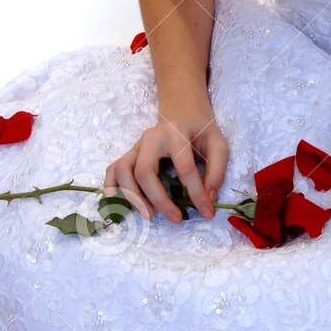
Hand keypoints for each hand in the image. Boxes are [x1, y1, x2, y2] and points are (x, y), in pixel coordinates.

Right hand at [104, 103, 228, 224]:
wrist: (182, 111)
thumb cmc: (200, 130)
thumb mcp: (218, 144)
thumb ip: (217, 170)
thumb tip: (208, 198)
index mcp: (176, 133)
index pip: (184, 168)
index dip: (196, 193)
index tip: (206, 212)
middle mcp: (150, 138)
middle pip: (144, 170)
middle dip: (158, 198)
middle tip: (175, 218)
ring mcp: (136, 146)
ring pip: (122, 171)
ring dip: (132, 196)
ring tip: (149, 215)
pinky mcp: (129, 154)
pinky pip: (112, 171)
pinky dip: (112, 189)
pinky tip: (121, 206)